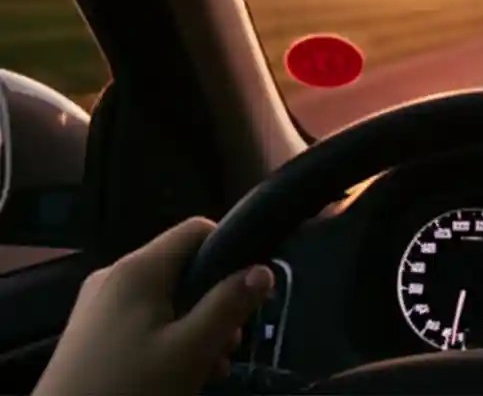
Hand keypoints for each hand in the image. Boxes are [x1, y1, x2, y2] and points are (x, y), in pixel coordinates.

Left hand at [34, 217, 274, 395]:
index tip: (251, 291)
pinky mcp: (91, 333)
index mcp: (139, 269)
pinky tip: (179, 371)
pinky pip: (142, 319)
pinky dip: (168, 337)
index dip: (231, 252)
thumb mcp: (191, 350)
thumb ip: (229, 305)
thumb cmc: (132, 387)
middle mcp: (115, 275)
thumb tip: (264, 270)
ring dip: (195, 325)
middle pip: (183, 269)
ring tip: (210, 366)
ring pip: (165, 299)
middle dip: (215, 302)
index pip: (196, 230)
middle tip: (232, 343)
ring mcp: (99, 304)